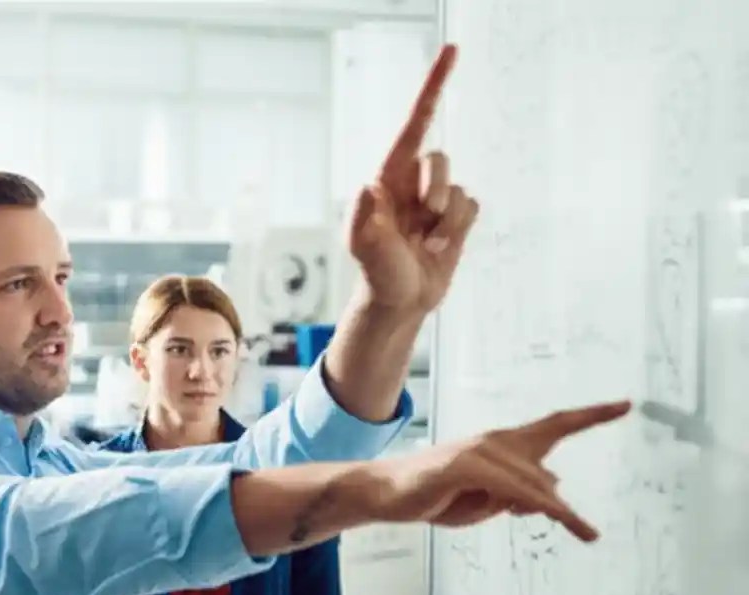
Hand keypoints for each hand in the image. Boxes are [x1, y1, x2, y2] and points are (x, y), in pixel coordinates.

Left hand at [348, 44, 478, 315]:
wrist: (400, 302)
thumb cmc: (376, 273)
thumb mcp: (362, 247)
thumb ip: (362, 218)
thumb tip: (366, 188)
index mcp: (386, 176)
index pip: (414, 122)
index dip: (433, 86)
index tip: (452, 50)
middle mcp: (411, 182)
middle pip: (439, 159)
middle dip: (436, 188)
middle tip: (422, 218)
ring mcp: (435, 199)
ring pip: (460, 187)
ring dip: (447, 219)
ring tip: (426, 243)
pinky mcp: (456, 217)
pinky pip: (473, 206)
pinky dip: (460, 228)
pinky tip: (440, 246)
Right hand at [369, 400, 632, 540]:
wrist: (387, 494)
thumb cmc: (436, 496)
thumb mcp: (486, 501)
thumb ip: (518, 494)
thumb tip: (553, 489)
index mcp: (503, 446)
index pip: (554, 425)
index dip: (591, 415)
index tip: (625, 405)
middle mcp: (495, 441)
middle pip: (543, 471)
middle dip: (561, 507)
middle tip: (578, 532)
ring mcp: (478, 451)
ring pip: (531, 484)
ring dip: (554, 512)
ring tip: (570, 531)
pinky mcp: (462, 466)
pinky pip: (510, 488)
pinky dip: (533, 503)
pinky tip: (552, 514)